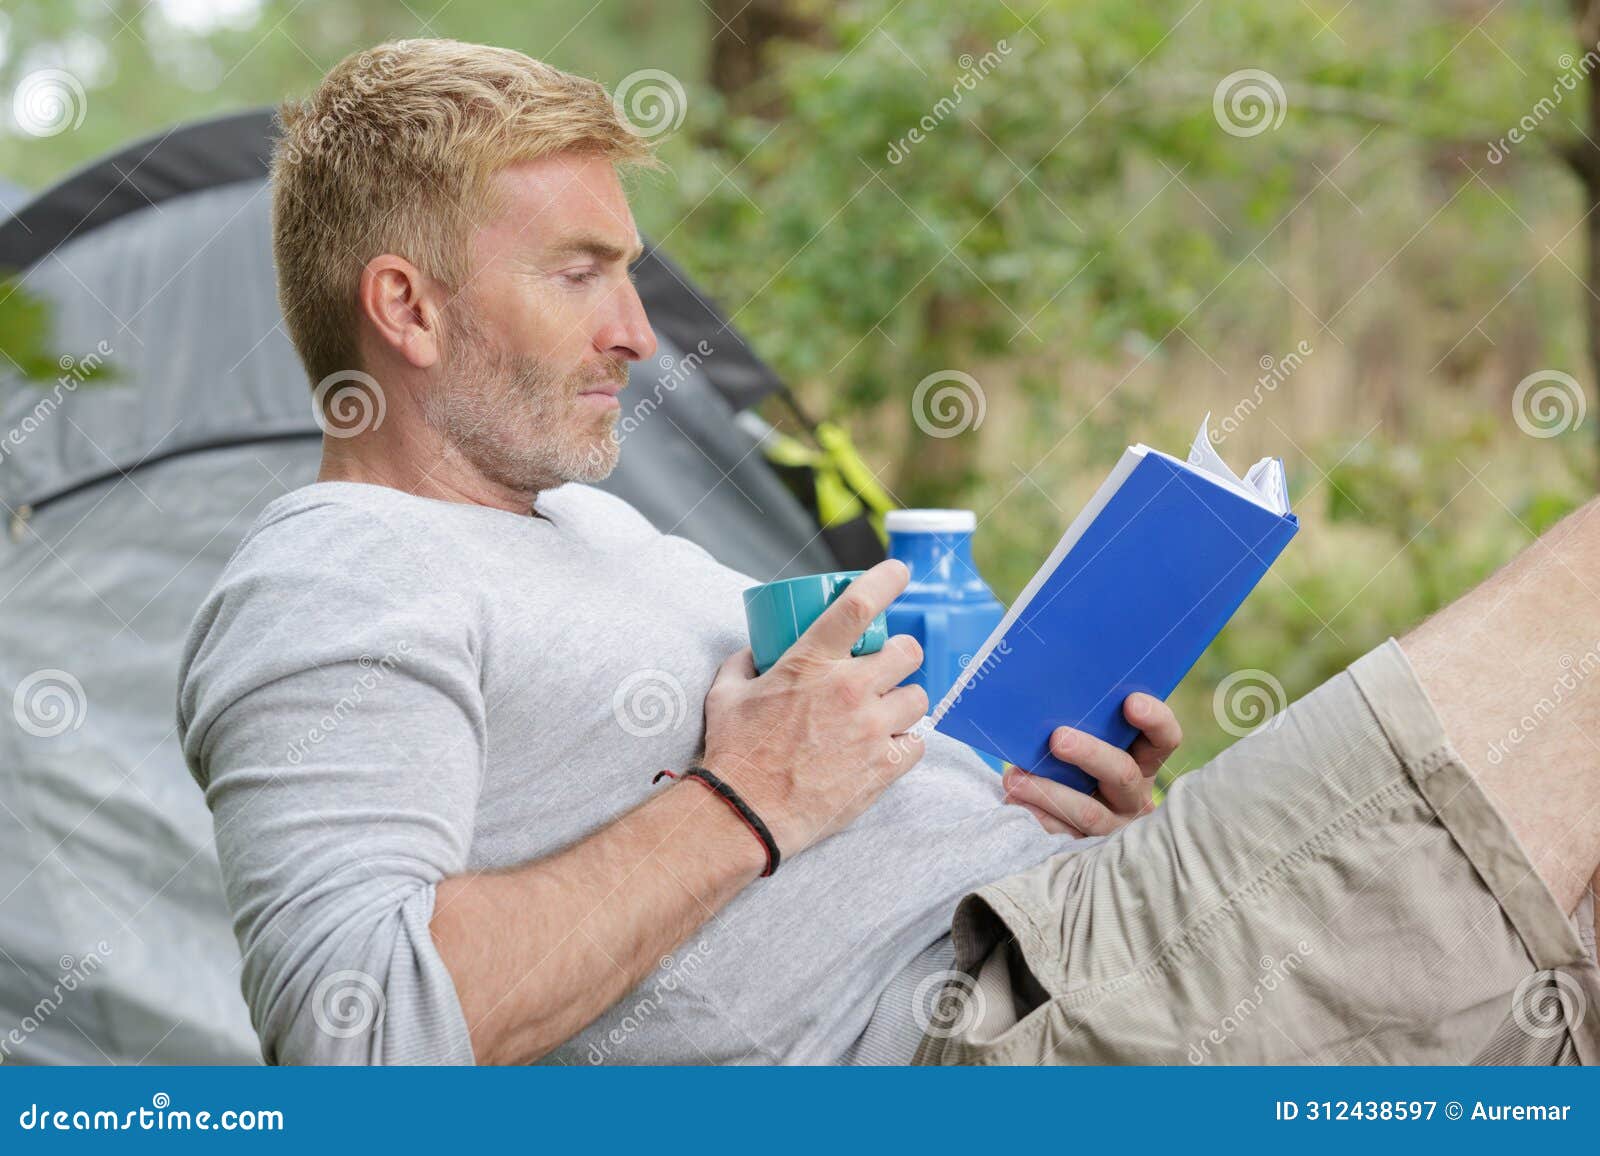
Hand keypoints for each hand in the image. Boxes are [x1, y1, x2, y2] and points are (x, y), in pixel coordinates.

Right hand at [701, 559, 928, 859]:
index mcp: (813, 662)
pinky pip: (918, 743)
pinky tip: (886, 746)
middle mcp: (850, 689)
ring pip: (919, 697)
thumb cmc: (735, 751)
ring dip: (904, 700)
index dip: (887, 580)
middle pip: (908, 650)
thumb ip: (743, 663)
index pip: (861, 604)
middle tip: (887, 664)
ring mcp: (872, 729)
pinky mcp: (884, 766)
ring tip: (885, 711)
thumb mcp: (727, 693)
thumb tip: (754, 650)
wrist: (746, 812)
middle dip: (902, 653)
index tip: (900, 572)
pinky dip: (905, 742)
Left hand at [1003, 693, 1181, 836]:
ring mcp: (1112, 826)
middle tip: (1058, 738)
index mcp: (1143, 762)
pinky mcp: (1085, 848)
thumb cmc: (1078, 762)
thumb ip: (1089, 724)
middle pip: (1122, 773)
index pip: (1164, 739)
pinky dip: (1036, 816)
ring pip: (1089, 812)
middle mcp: (1134, 796)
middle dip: (1090, 754)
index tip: (1131, 701)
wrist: (1064, 814)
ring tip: (1015, 777)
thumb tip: (1054, 695)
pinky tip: (1014, 801)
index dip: (1155, 720)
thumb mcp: (1095, 744)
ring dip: (1050, 792)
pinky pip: (1062, 836)